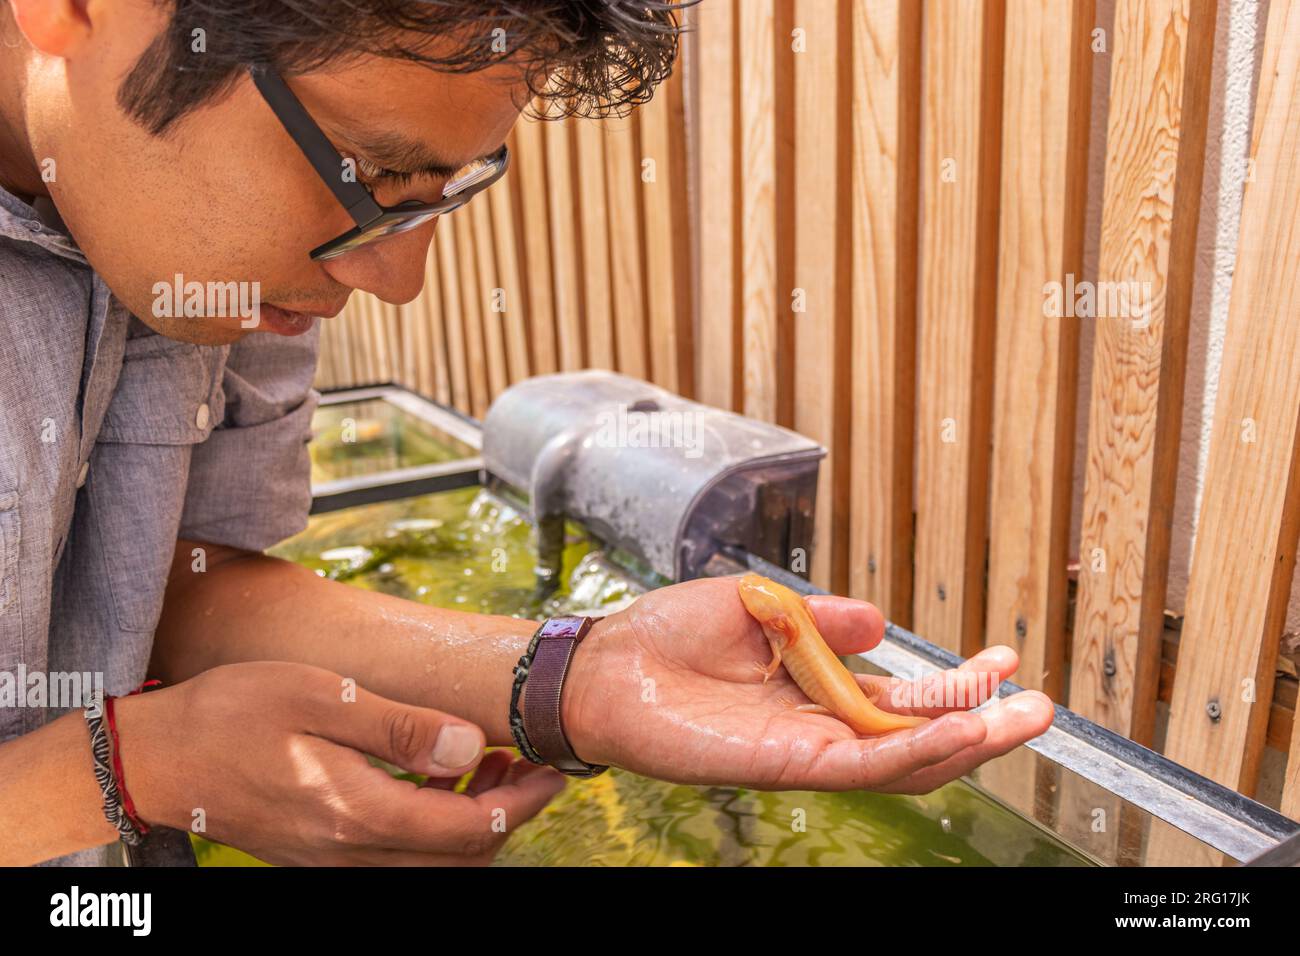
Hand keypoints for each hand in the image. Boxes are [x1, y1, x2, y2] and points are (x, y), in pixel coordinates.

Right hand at [114, 661, 566, 864]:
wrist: (156, 760)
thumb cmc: (233, 716)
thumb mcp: (321, 699)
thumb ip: (401, 729)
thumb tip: (471, 748)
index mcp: (360, 815)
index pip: (472, 832)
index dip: (523, 803)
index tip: (551, 767)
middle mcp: (352, 853)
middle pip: (462, 859)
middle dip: (508, 813)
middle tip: (528, 761)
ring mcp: (335, 861)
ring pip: (434, 865)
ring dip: (474, 822)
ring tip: (490, 762)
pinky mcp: (321, 854)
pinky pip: (399, 858)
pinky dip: (435, 827)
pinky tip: (435, 779)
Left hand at [560, 576, 1053, 793]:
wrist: (608, 663)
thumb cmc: (669, 636)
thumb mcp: (759, 607)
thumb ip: (821, 617)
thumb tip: (879, 621)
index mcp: (817, 688)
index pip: (903, 698)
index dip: (957, 686)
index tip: (1006, 659)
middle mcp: (818, 725)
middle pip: (916, 737)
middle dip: (980, 723)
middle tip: (1039, 707)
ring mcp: (804, 749)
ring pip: (901, 761)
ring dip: (963, 744)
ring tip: (1020, 722)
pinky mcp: (782, 764)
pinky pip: (859, 763)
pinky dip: (912, 751)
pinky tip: (956, 735)